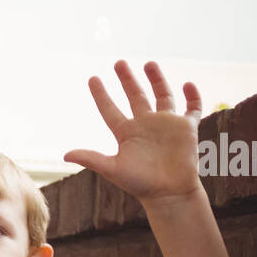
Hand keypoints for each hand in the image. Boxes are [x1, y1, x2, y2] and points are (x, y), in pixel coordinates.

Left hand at [64, 61, 203, 201]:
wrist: (169, 193)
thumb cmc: (141, 184)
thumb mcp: (113, 169)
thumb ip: (91, 158)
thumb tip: (65, 155)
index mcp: (127, 133)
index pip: (110, 110)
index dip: (101, 95)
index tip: (92, 78)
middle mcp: (145, 125)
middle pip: (135, 96)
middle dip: (127, 80)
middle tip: (118, 63)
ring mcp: (166, 125)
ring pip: (162, 95)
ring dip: (156, 79)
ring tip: (148, 63)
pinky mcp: (186, 128)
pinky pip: (192, 108)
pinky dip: (192, 96)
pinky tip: (187, 83)